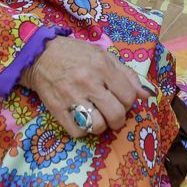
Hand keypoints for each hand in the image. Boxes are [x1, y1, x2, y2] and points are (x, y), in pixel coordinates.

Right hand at [22, 37, 152, 138]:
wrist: (39, 55)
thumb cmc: (75, 53)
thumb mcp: (103, 55)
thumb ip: (126, 74)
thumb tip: (146, 94)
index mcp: (102, 66)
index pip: (129, 96)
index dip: (129, 102)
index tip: (122, 100)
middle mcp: (88, 82)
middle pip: (116, 115)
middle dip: (118, 118)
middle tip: (112, 113)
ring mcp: (72, 97)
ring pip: (98, 126)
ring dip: (101, 125)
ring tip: (96, 116)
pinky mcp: (57, 110)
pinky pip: (78, 132)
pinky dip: (83, 130)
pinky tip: (82, 119)